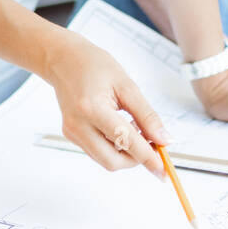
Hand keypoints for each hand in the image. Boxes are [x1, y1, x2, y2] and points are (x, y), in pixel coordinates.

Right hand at [45, 33, 167, 176]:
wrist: (63, 60)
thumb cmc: (94, 66)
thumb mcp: (127, 86)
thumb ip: (147, 115)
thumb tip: (164, 139)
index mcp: (91, 108)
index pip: (125, 141)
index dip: (148, 157)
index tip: (163, 168)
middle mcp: (78, 125)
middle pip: (112, 161)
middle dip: (136, 160)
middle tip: (153, 145)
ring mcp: (72, 132)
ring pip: (105, 160)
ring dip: (126, 154)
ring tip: (136, 130)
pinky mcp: (71, 135)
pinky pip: (97, 151)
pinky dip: (114, 147)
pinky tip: (120, 129)